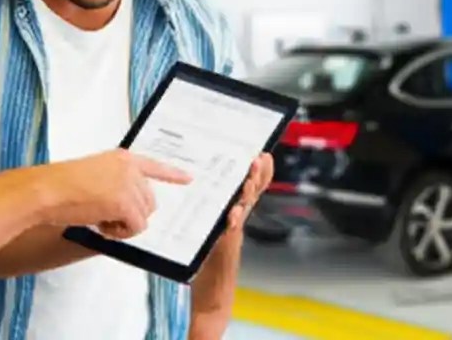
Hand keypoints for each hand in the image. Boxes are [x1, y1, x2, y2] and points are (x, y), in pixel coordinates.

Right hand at [34, 149, 191, 237]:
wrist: (48, 190)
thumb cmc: (61, 185)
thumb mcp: (93, 174)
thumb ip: (114, 183)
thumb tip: (127, 207)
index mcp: (122, 158)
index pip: (154, 165)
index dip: (172, 174)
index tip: (188, 178)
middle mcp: (130, 169)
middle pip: (149, 201)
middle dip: (132, 214)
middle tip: (106, 217)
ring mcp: (129, 185)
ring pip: (143, 216)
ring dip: (124, 225)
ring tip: (100, 220)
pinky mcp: (125, 203)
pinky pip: (135, 227)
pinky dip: (120, 233)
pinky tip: (102, 226)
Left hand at [188, 153, 273, 338]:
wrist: (211, 297)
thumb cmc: (205, 263)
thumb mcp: (207, 231)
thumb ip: (207, 214)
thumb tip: (189, 185)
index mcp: (231, 215)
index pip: (246, 190)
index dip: (257, 174)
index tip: (263, 155)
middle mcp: (235, 222)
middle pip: (250, 194)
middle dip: (257, 175)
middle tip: (260, 157)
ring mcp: (232, 235)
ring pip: (243, 209)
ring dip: (248, 191)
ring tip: (251, 175)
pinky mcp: (225, 248)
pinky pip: (230, 231)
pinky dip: (233, 220)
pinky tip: (233, 213)